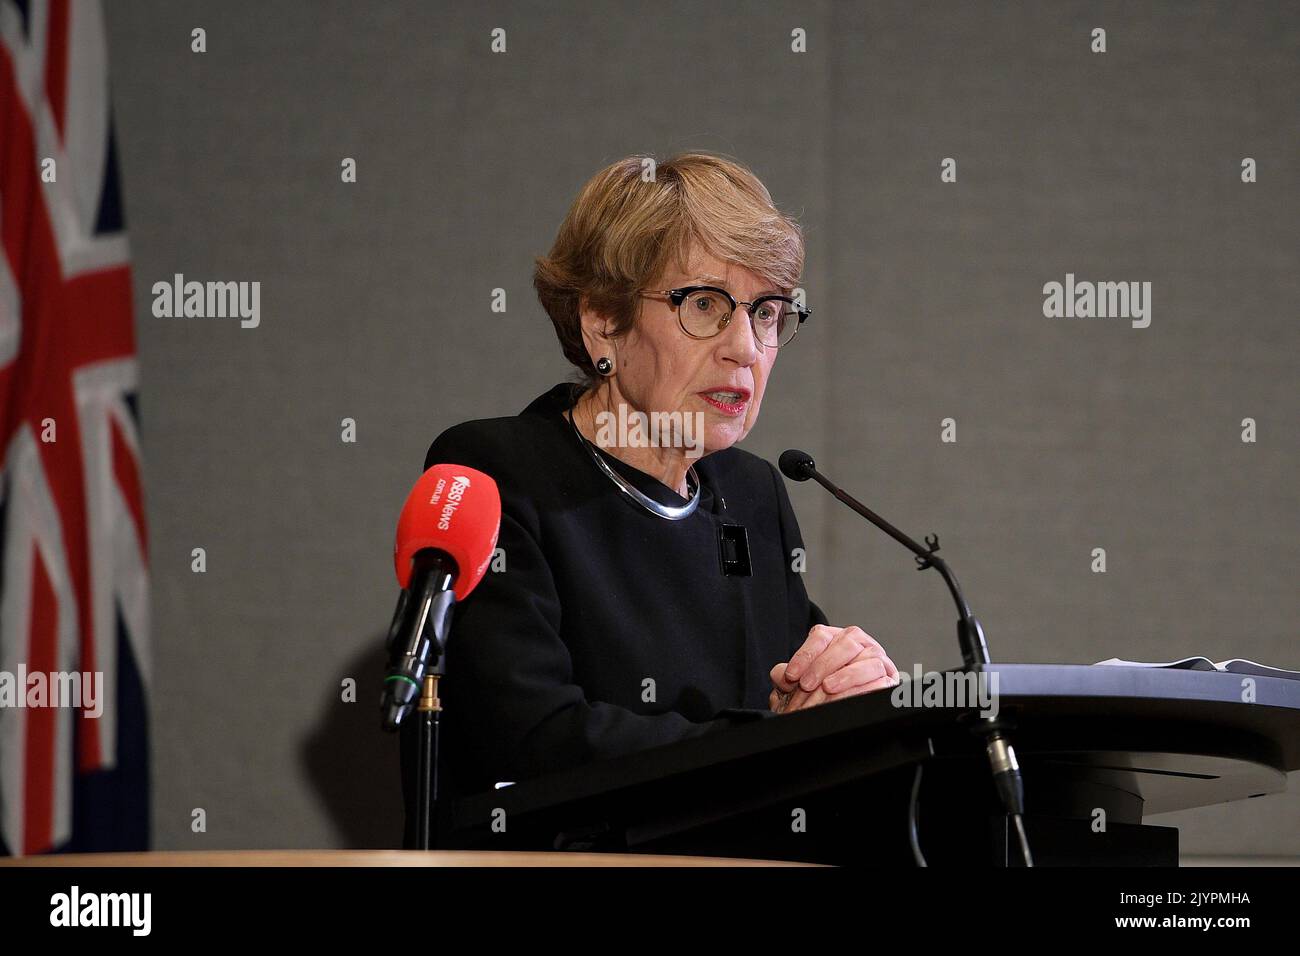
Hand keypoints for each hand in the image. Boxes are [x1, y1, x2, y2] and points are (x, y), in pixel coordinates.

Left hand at [768, 625, 897, 713]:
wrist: (849, 704)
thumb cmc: (822, 690)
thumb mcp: (802, 681)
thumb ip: (786, 676)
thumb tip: (778, 675)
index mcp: (836, 637)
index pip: (820, 636)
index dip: (805, 655)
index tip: (790, 676)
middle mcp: (859, 643)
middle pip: (846, 643)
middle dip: (823, 664)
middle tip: (807, 685)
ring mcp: (877, 659)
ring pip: (868, 658)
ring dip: (847, 674)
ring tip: (828, 688)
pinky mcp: (890, 679)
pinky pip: (882, 680)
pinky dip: (866, 687)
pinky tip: (851, 696)